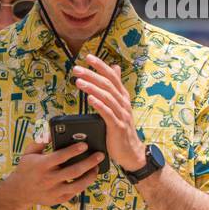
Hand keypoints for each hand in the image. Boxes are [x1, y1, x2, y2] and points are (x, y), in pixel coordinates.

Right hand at [1, 139, 104, 208]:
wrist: (19, 192)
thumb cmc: (27, 168)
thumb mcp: (29, 153)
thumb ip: (40, 141)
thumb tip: (52, 132)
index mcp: (41, 165)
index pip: (60, 157)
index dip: (73, 150)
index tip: (85, 145)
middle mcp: (48, 179)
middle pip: (74, 171)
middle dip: (89, 162)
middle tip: (100, 155)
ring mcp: (54, 191)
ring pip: (78, 185)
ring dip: (91, 175)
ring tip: (97, 167)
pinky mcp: (59, 199)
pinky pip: (75, 192)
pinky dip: (84, 184)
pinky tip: (89, 176)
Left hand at [72, 54, 145, 172]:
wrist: (131, 152)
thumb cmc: (121, 130)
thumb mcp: (119, 106)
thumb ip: (114, 88)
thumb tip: (115, 68)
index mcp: (123, 98)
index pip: (113, 77)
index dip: (101, 66)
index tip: (88, 57)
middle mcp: (124, 104)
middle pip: (108, 85)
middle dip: (92, 75)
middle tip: (76, 69)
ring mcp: (122, 115)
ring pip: (107, 97)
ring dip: (92, 88)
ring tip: (78, 81)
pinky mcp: (118, 127)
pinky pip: (108, 113)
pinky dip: (99, 105)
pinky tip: (89, 99)